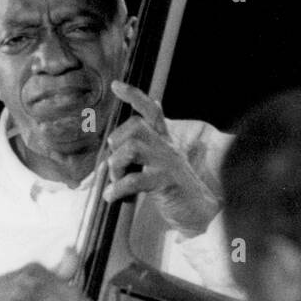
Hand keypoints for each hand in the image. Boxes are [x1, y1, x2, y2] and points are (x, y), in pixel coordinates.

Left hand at [104, 80, 219, 236]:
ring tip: (115, 183)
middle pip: (136, 126)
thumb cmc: (173, 194)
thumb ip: (133, 165)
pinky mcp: (167, 183)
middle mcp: (167, 147)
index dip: (134, 96)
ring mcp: (168, 163)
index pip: (150, 111)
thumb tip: (100, 166)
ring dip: (116, 165)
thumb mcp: (154, 171)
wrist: (199, 214)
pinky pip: (135, 180)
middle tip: (115, 168)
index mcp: (164, 142)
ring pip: (133, 147)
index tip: (116, 85)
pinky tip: (111, 197)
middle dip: (116, 144)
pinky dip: (117, 188)